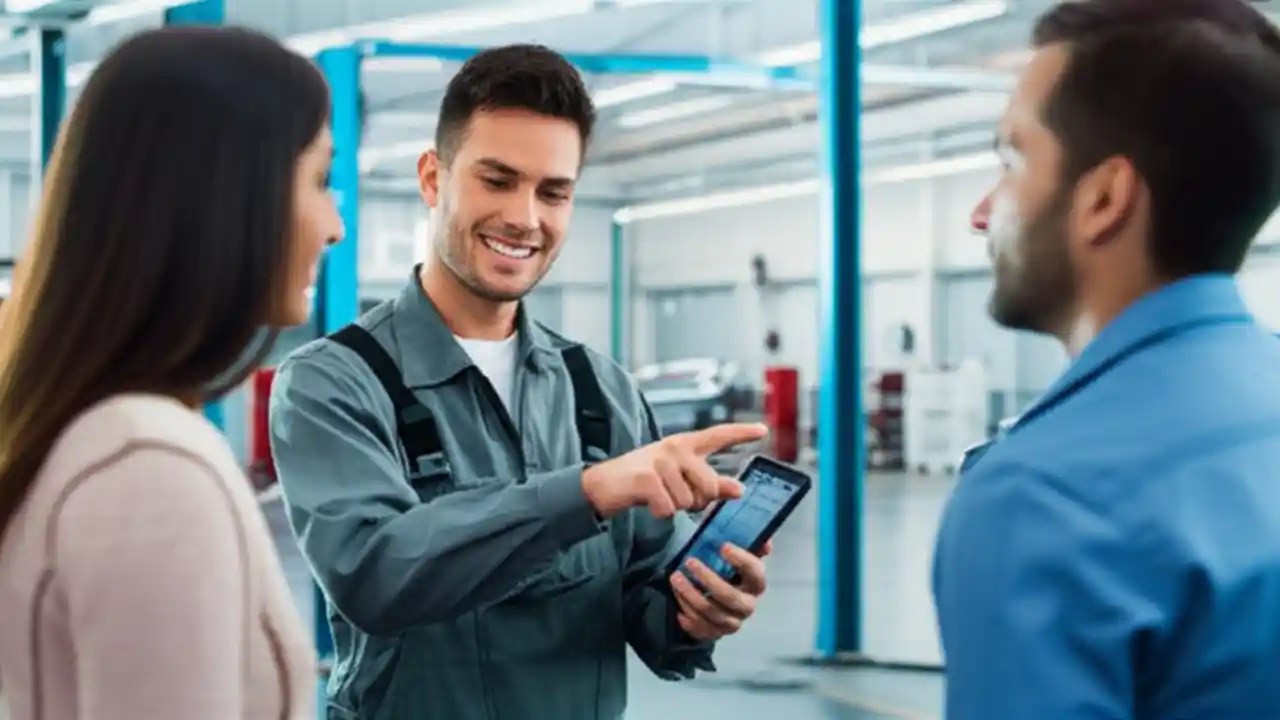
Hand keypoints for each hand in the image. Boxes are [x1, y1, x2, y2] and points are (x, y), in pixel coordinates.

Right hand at [582, 423, 767, 518]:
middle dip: (697, 500)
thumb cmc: (644, 482)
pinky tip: (647, 502)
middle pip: (709, 485)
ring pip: (689, 501)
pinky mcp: (647, 478)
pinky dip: (660, 512)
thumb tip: (740, 490)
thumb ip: (709, 483)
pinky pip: (669, 508)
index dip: (741, 433)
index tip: (762, 431)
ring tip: (657, 496)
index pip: (718, 436)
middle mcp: (675, 448)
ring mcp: (660, 461)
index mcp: (685, 445)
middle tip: (675, 495)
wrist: (603, 485)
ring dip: (675, 507)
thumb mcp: (678, 479)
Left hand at [669, 541, 770, 641]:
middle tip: (689, 561)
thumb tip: (766, 544)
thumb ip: (746, 542)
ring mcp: (732, 622)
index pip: (755, 573)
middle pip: (730, 596)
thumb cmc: (725, 568)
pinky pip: (701, 629)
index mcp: (755, 584)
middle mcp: (747, 605)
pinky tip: (677, 606)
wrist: (715, 597)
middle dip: (708, 579)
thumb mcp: (734, 552)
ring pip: (711, 613)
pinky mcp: (716, 634)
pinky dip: (687, 618)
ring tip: (675, 578)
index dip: (742, 560)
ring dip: (691, 595)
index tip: (723, 546)